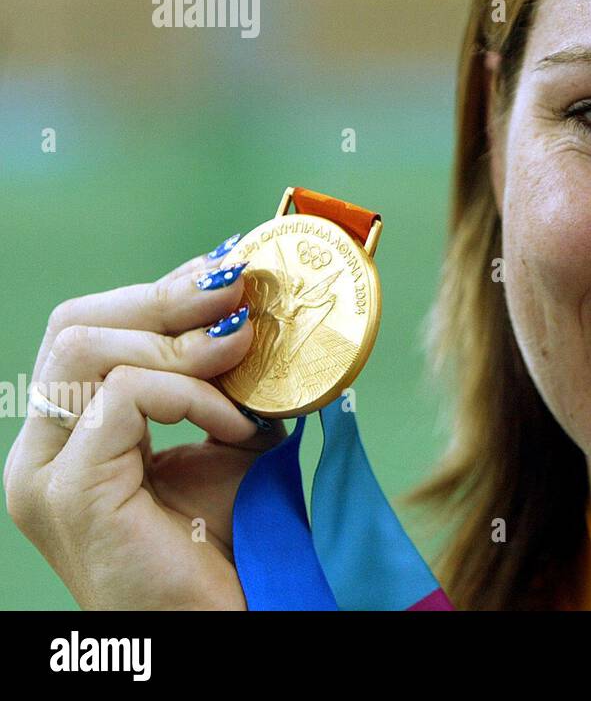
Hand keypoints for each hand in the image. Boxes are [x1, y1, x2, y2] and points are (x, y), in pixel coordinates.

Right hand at [4, 239, 284, 608]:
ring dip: (181, 343)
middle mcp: (41, 452)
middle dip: (164, 296)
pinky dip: (192, 396)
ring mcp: (45, 474)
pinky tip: (240, 426)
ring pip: (90, 349)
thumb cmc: (230, 543)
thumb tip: (246, 302)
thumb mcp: (226, 438)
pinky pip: (126, 395)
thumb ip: (221, 378)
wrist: (231, 621)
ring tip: (245, 355)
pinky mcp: (71, 493)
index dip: (156, 291)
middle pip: (76, 324)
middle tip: (239, 290)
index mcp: (69, 436)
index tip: (226, 272)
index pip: (88, 330)